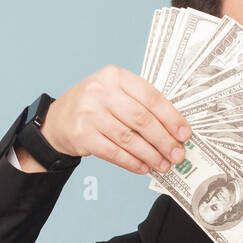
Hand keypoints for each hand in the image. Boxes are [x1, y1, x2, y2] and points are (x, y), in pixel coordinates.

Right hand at [41, 65, 191, 174]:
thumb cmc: (95, 106)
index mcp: (115, 76)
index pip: (150, 96)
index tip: (184, 133)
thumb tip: (173, 129)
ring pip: (129, 138)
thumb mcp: (114, 93)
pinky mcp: (82, 135)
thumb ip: (140, 104)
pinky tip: (143, 167)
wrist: (58, 119)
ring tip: (163, 164)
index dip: (171, 117)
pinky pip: (113, 152)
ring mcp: (90, 113)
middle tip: (177, 154)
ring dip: (150, 155)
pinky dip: (132, 162)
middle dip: (163, 140)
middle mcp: (101, 92)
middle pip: (141, 119)